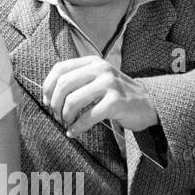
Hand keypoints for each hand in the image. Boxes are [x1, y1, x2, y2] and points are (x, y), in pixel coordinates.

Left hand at [42, 56, 158, 136]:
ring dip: (65, 117)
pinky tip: (74, 132)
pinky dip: (77, 128)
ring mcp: (109, 84)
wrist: (147, 103)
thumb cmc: (117, 95)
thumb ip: (78, 81)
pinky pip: (88, 117)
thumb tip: (49, 96)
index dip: (48, 86)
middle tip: (57, 116)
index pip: (60, 68)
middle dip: (55, 104)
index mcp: (92, 62)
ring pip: (73, 101)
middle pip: (64, 85)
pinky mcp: (115, 102)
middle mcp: (100, 69)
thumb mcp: (98, 80)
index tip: (47, 102)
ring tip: (67, 124)